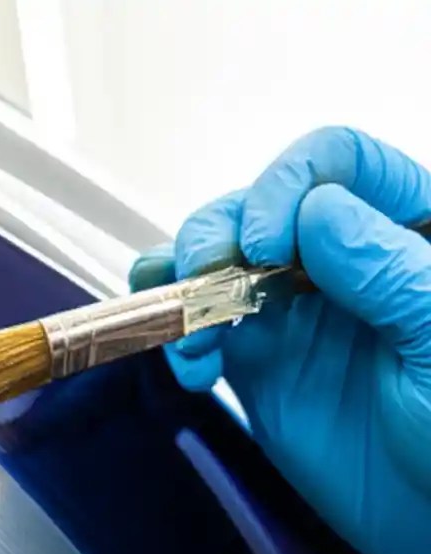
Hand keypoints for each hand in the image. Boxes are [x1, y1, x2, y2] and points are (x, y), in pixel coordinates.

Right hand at [130, 127, 430, 553]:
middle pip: (257, 205)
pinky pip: (196, 324)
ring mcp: (293, 309)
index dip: (290, 183)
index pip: (340, 165)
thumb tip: (316, 210)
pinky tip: (191, 366)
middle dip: (216, 235)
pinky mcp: (256, 361)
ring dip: (182, 281)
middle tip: (207, 282)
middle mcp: (340, 260)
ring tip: (191, 332)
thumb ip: (391, 273)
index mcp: (405, 233)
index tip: (270, 244)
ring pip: (214, 257)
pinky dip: (172, 333)